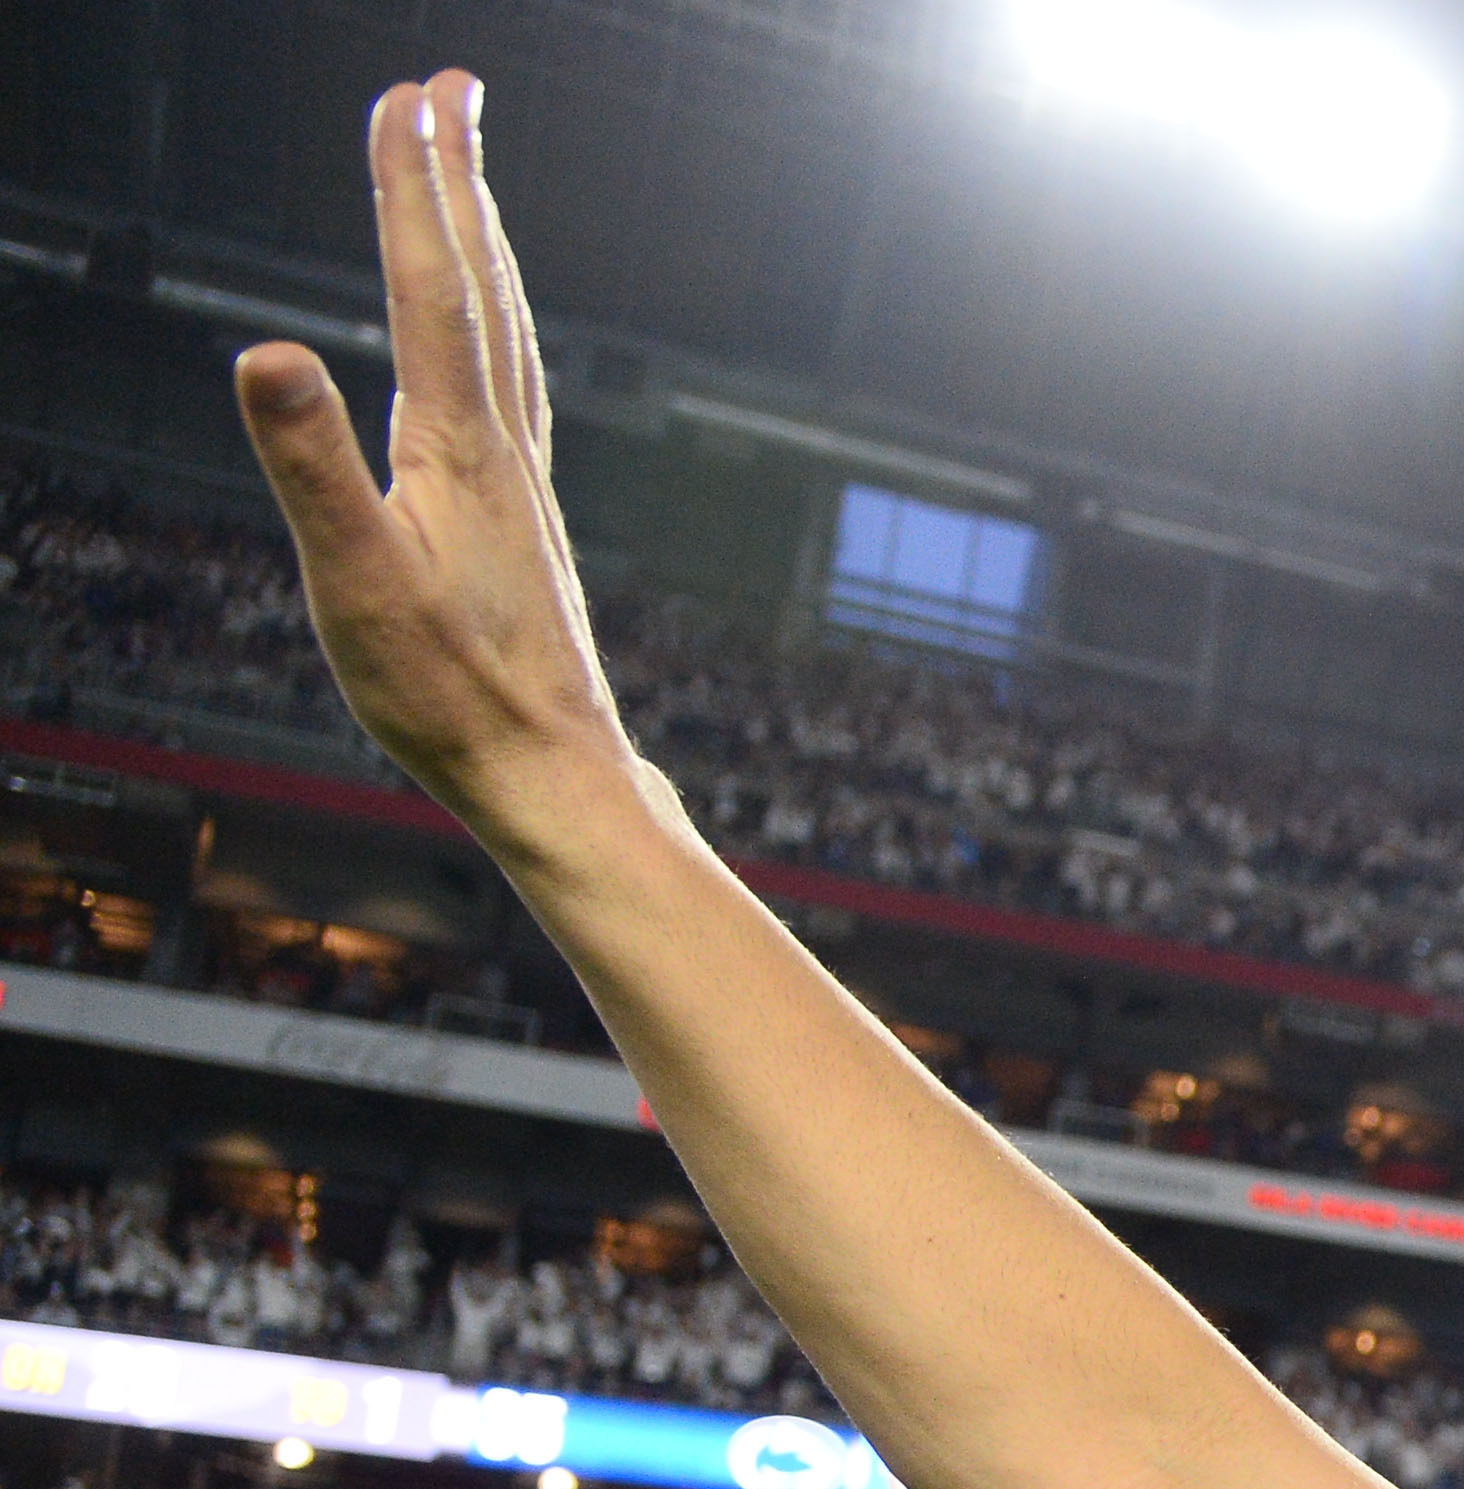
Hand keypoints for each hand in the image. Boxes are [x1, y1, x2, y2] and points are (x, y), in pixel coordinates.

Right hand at [231, 76, 643, 839]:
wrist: (553, 779)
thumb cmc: (451, 698)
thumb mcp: (355, 584)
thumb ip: (308, 465)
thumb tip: (263, 351)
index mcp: (456, 449)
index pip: (429, 288)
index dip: (412, 188)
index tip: (407, 96)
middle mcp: (503, 451)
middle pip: (482, 288)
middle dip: (456, 183)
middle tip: (449, 87)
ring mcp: (522, 487)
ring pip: (505, 334)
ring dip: (482, 246)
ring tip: (466, 175)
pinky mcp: (525, 525)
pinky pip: (510, 391)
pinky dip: (495, 331)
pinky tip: (488, 342)